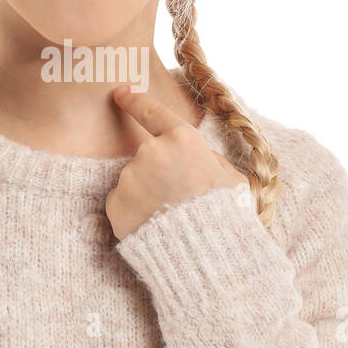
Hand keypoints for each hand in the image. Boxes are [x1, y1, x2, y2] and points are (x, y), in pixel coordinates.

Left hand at [105, 85, 249, 240]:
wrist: (202, 254)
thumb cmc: (224, 215)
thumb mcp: (232, 179)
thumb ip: (210, 160)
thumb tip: (199, 157)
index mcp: (182, 140)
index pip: (152, 113)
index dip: (135, 101)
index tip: (121, 93)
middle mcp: (150, 152)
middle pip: (147, 156)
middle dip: (158, 172)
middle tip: (179, 198)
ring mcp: (130, 177)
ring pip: (135, 181)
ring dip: (147, 193)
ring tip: (168, 216)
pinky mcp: (115, 203)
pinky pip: (123, 202)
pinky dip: (134, 212)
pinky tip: (151, 225)